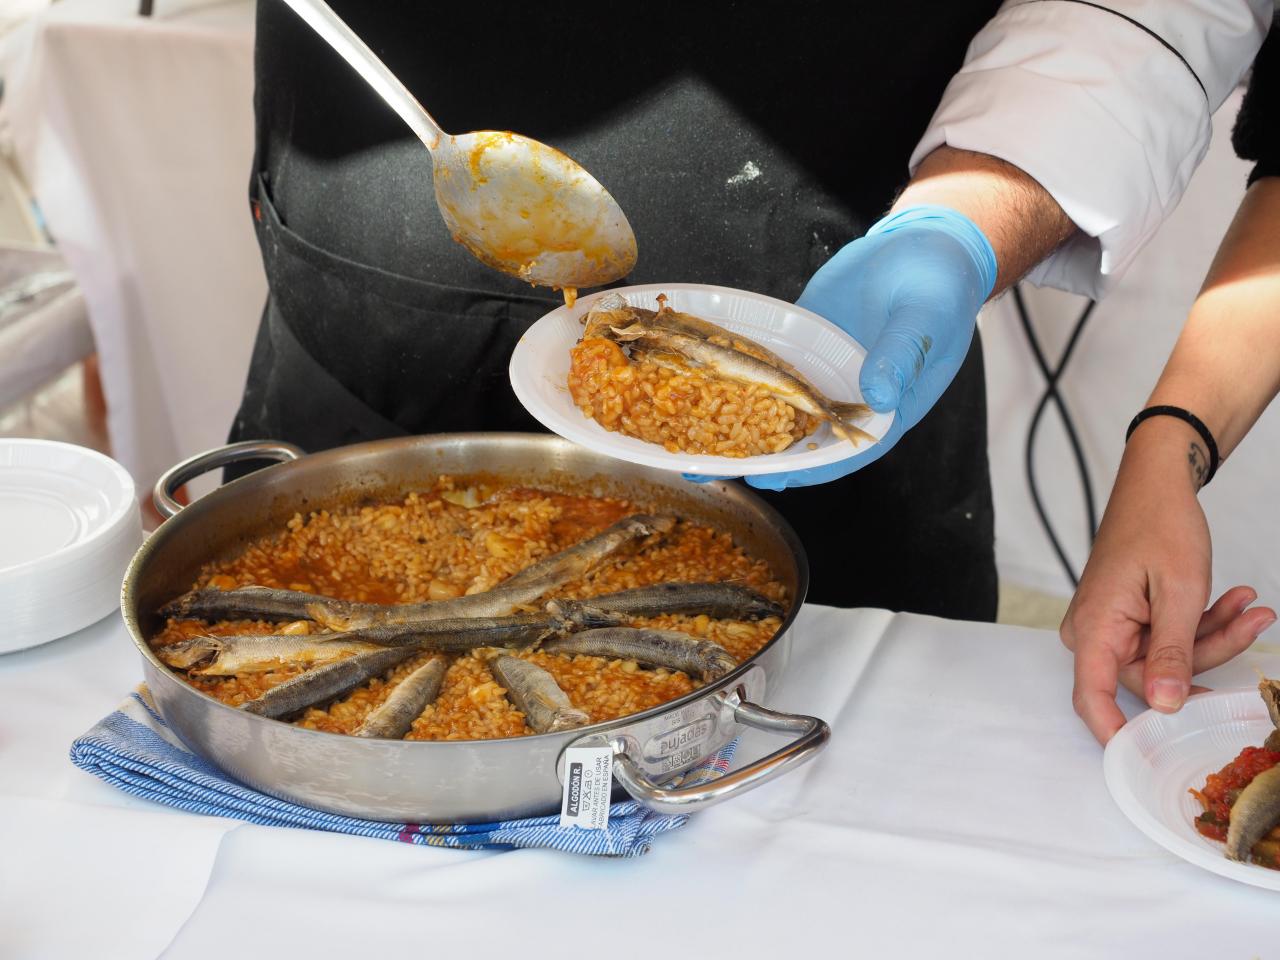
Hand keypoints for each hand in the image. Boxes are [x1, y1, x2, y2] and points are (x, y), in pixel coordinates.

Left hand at [687, 205, 996, 488]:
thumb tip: (877, 395)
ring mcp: (825, 371)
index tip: (769, 478)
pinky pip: (771, 364)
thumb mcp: (926, 318)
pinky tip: (705, 383)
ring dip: (744, 422)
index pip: (845, 452)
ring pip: (782, 406)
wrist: (927, 242)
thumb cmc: (942, 286)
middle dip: (761, 455)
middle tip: (712, 467)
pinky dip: (743, 375)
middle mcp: (851, 397)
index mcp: (889, 408)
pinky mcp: (805, 342)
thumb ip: (902, 355)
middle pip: (804, 439)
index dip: (807, 469)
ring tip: (695, 437)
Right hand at [1060, 418, 1275, 743]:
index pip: (1093, 699)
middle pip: (1149, 678)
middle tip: (1254, 624)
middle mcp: (1093, 633)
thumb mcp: (1178, 592)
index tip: (1154, 760)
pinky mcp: (1127, 619)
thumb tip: (1160, 706)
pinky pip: (1165, 639)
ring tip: (1251, 604)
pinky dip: (1202, 624)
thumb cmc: (1159, 525)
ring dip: (1212, 635)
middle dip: (1206, 655)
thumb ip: (1170, 654)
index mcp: (1094, 628)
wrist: (1155, 485)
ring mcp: (1110, 626)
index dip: (1120, 735)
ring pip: (1166, 660)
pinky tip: (1235, 601)